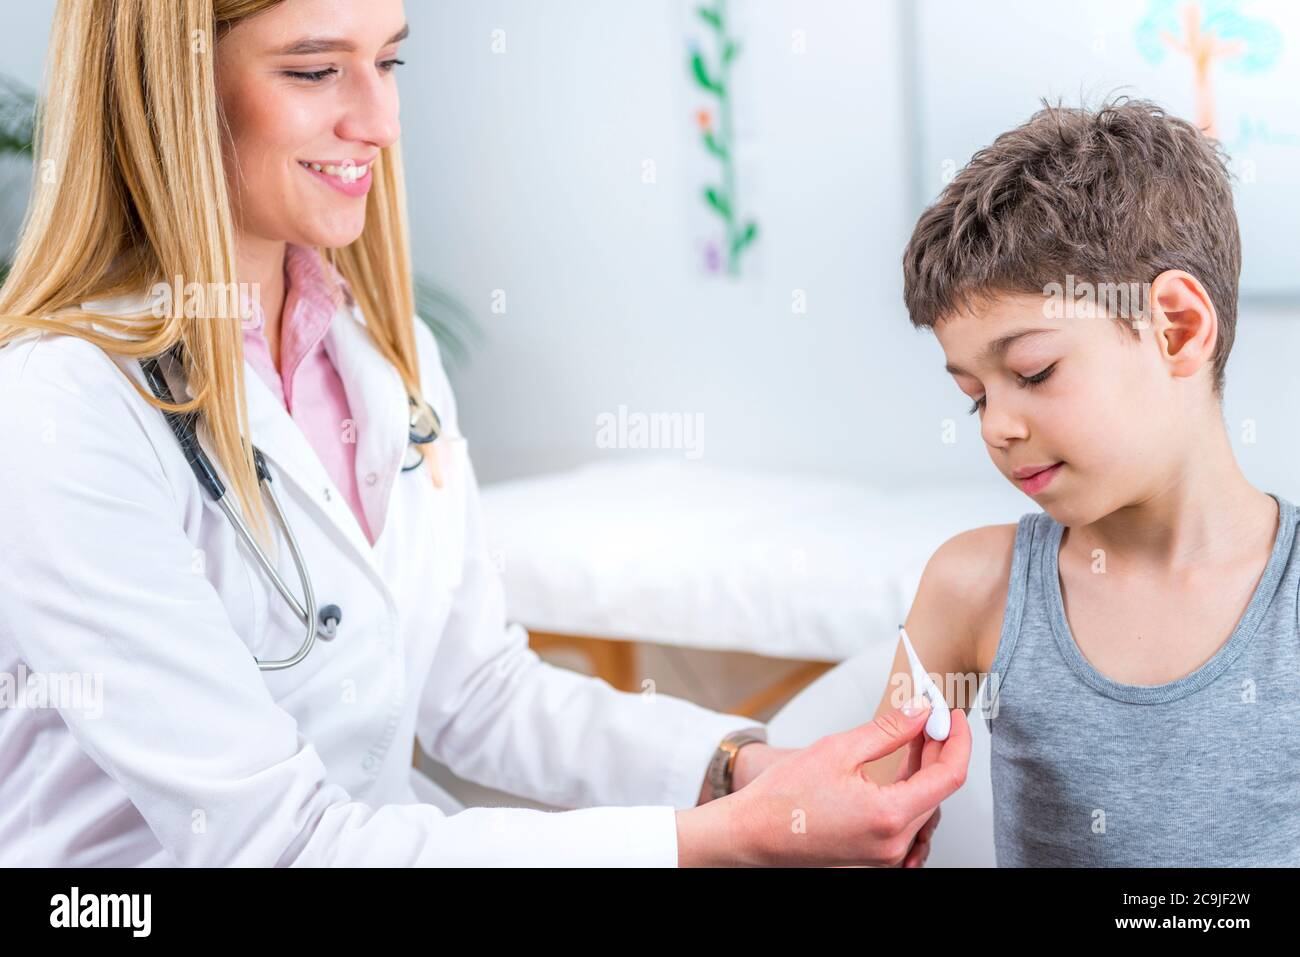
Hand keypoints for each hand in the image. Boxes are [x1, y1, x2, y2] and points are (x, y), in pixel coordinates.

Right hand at [676, 698, 970, 865]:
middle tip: (930, 716)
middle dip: (939, 749)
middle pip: (938, 791)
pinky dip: (908, 789)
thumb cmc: (784, 797)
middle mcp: (894, 844)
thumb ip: (888, 729)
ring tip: (912, 735)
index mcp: (889, 816)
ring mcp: (886, 855)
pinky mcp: (875, 856)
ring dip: (923, 769)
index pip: (949, 776)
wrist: (752, 834)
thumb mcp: (839, 750)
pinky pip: (905, 819)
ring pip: (923, 805)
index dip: (957, 740)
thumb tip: (921, 711)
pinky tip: (897, 765)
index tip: (953, 716)